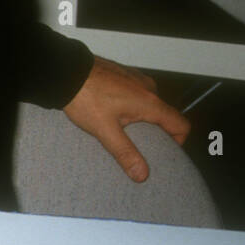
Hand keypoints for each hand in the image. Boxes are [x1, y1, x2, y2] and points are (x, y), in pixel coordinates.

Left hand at [63, 56, 190, 182]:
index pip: (181, 124)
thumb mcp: (104, 129)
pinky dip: (129, 104)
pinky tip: (110, 111)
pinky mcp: (121, 73)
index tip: (163, 153)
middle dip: (155, 131)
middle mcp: (147, 87)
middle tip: (138, 144)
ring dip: (140, 116)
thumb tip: (142, 175)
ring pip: (148, 102)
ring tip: (120, 129)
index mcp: (150, 102)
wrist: (64, 70)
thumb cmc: (85, 98)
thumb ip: (125, 152)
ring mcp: (134, 77)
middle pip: (164, 114)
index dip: (177, 142)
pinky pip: (134, 92)